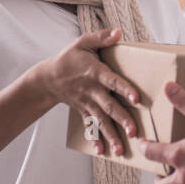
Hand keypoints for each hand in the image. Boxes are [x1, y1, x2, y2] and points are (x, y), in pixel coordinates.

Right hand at [40, 27, 140, 156]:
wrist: (47, 78)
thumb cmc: (69, 58)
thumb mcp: (82, 43)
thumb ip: (100, 37)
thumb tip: (118, 32)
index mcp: (95, 73)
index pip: (112, 81)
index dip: (124, 89)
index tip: (137, 99)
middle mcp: (92, 91)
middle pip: (109, 107)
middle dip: (122, 120)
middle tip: (134, 132)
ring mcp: (87, 103)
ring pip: (101, 121)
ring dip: (112, 135)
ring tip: (122, 150)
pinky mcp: (84, 111)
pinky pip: (90, 127)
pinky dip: (95, 139)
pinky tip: (102, 151)